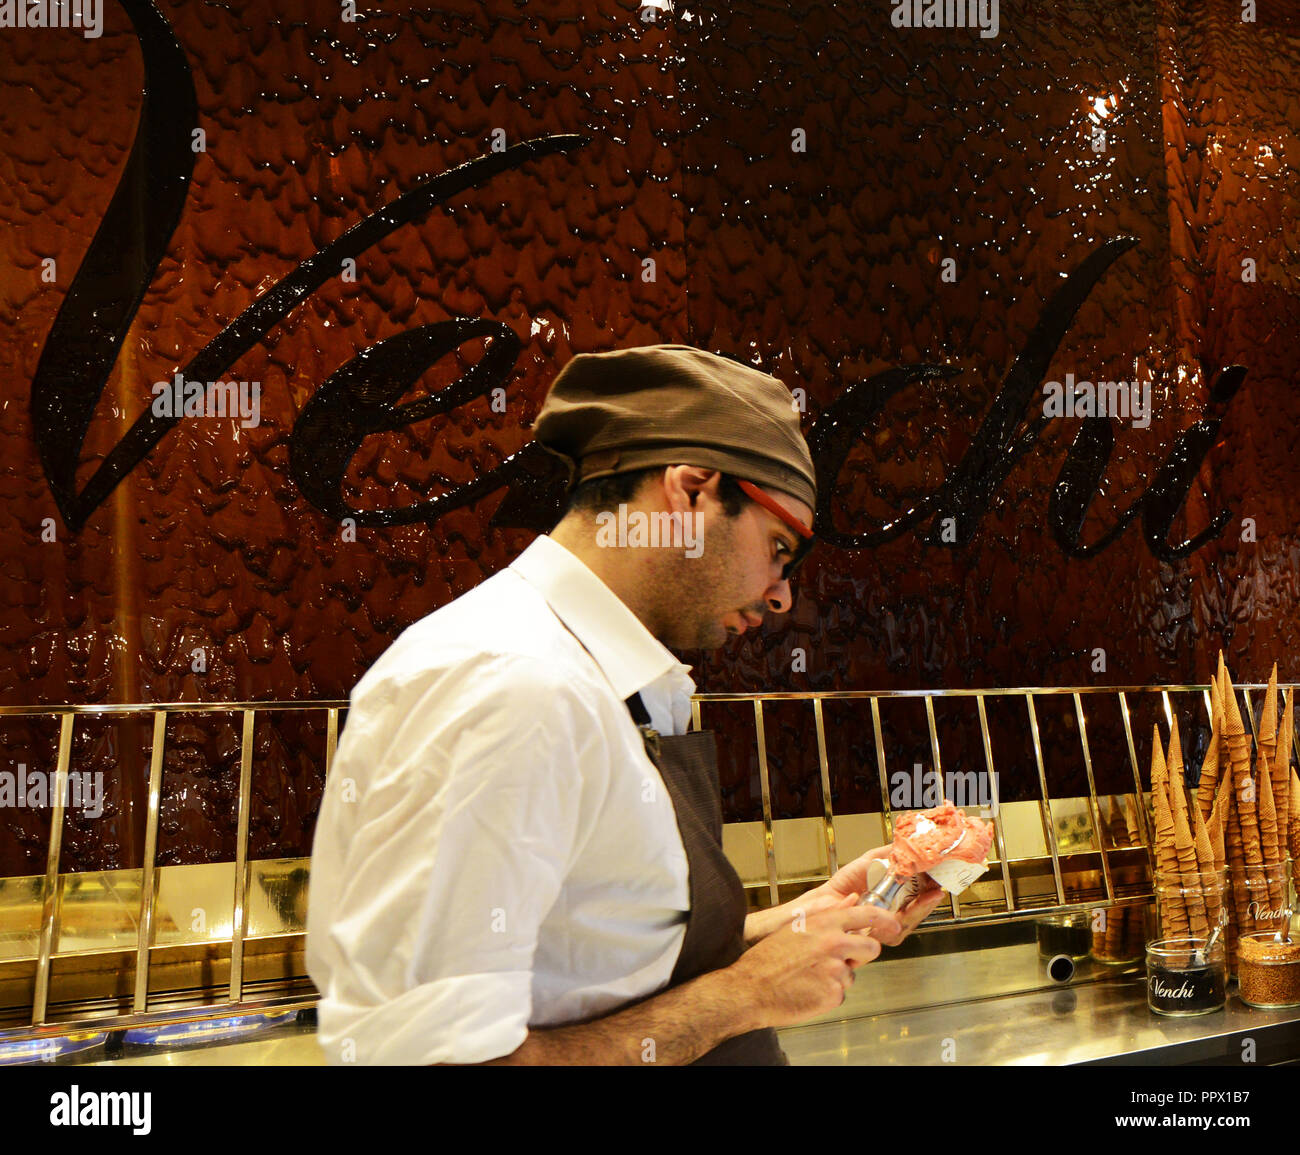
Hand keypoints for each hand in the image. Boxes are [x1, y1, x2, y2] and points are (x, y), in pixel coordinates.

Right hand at [729, 894, 903, 1028]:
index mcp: (825, 923)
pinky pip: (840, 993)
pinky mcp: (834, 994)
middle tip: (844, 958)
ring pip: (852, 973)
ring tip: (810, 976)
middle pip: (872, 947)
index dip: (885, 920)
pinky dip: (828, 993)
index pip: (867, 914)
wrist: (750, 988)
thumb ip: (828, 914)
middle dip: (863, 953)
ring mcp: (836, 970)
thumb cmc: (768, 958)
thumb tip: (851, 901)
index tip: (894, 925)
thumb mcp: (797, 926)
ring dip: (837, 976)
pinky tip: (809, 989)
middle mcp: (834, 943)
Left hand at [803, 845, 946, 942]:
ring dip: (925, 906)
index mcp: (891, 898)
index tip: (940, 875)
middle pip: (919, 909)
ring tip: (933, 892)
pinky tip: (920, 902)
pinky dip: (911, 914)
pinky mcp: (879, 935)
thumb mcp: (869, 862)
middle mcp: (891, 914)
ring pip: (912, 919)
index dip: (929, 887)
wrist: (823, 901)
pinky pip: (899, 928)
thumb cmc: (842, 885)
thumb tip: (905, 842)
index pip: (917, 895)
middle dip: (931, 897)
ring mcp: (886, 925)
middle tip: (941, 884)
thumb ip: (888, 854)